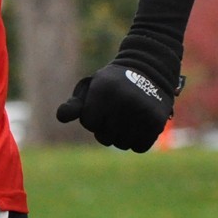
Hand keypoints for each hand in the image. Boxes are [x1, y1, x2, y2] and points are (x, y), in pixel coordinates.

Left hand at [56, 63, 173, 151]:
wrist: (150, 70)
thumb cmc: (114, 82)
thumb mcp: (92, 87)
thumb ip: (74, 105)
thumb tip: (60, 117)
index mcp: (104, 90)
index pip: (89, 123)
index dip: (93, 116)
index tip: (102, 103)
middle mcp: (124, 100)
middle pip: (104, 137)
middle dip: (106, 127)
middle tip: (115, 111)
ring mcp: (142, 112)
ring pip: (121, 144)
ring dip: (121, 136)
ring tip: (127, 117)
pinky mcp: (157, 122)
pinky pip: (139, 147)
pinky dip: (137, 141)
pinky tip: (139, 125)